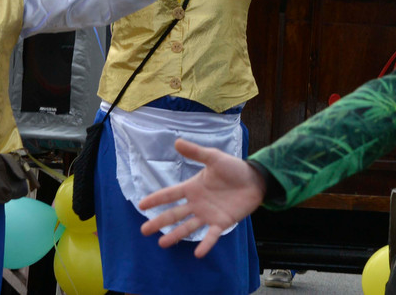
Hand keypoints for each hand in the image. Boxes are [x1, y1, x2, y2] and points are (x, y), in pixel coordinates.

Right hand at [138, 138, 267, 256]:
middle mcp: (197, 203)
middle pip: (174, 214)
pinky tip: (198, 253)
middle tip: (144, 231)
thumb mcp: (214, 158)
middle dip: (159, 222)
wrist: (254, 180)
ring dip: (176, 235)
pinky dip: (206, 244)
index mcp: (192, 188)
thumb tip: (177, 142)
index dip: (156, 199)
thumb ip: (196, 153)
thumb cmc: (233, 168)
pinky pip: (211, 235)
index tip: (141, 205)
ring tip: (162, 244)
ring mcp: (208, 214)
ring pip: (188, 227)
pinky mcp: (222, 223)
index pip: (170, 194)